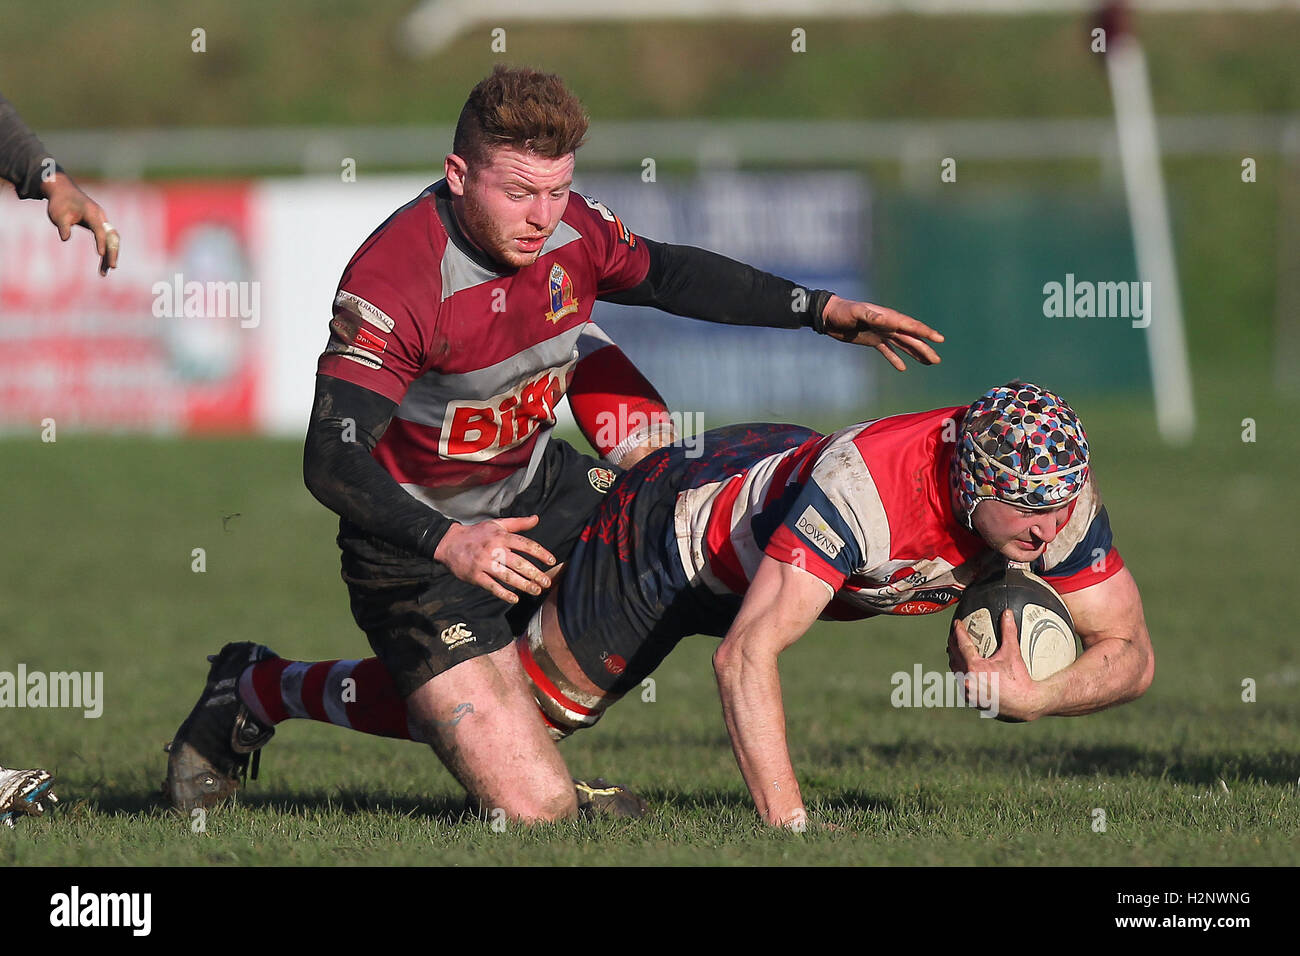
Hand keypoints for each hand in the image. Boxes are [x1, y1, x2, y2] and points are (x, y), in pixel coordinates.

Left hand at [42, 172, 119, 275]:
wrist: (63, 191)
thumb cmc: (60, 203)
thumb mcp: (57, 215)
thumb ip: (63, 226)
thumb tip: (65, 238)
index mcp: (92, 213)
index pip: (99, 230)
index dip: (101, 242)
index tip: (100, 255)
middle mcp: (101, 217)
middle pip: (112, 237)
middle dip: (113, 252)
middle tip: (112, 268)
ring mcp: (102, 221)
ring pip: (112, 240)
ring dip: (111, 255)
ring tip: (105, 271)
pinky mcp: (100, 225)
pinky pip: (108, 240)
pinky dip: (106, 251)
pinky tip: (103, 264)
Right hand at [434, 515, 555, 602]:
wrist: (449, 543)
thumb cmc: (477, 533)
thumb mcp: (497, 524)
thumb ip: (518, 523)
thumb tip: (536, 519)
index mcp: (501, 536)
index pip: (525, 544)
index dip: (540, 553)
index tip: (551, 561)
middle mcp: (493, 550)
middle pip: (518, 563)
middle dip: (535, 574)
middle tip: (546, 582)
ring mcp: (484, 563)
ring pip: (507, 576)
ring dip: (523, 585)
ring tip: (535, 590)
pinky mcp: (475, 575)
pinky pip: (491, 586)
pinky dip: (503, 594)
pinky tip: (515, 598)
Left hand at [820, 295, 942, 368]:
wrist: (830, 317)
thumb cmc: (843, 312)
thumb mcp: (856, 312)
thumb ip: (871, 315)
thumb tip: (885, 319)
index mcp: (888, 317)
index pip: (910, 326)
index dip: (925, 332)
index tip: (939, 339)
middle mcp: (888, 325)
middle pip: (911, 338)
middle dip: (925, 348)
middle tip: (937, 360)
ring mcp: (882, 333)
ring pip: (903, 345)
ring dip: (915, 353)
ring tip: (929, 362)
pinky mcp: (873, 341)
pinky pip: (888, 351)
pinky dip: (895, 359)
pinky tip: (903, 368)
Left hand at [947, 609, 1044, 721]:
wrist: (1025, 704)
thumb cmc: (1019, 679)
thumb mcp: (1013, 653)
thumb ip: (1008, 631)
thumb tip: (1007, 613)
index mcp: (974, 667)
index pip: (962, 644)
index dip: (958, 632)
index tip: (957, 623)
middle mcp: (968, 680)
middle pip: (954, 657)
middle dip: (953, 644)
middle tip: (954, 634)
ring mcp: (968, 692)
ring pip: (956, 671)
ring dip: (955, 659)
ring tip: (957, 650)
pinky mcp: (971, 700)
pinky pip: (962, 683)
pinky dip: (962, 674)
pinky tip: (965, 669)